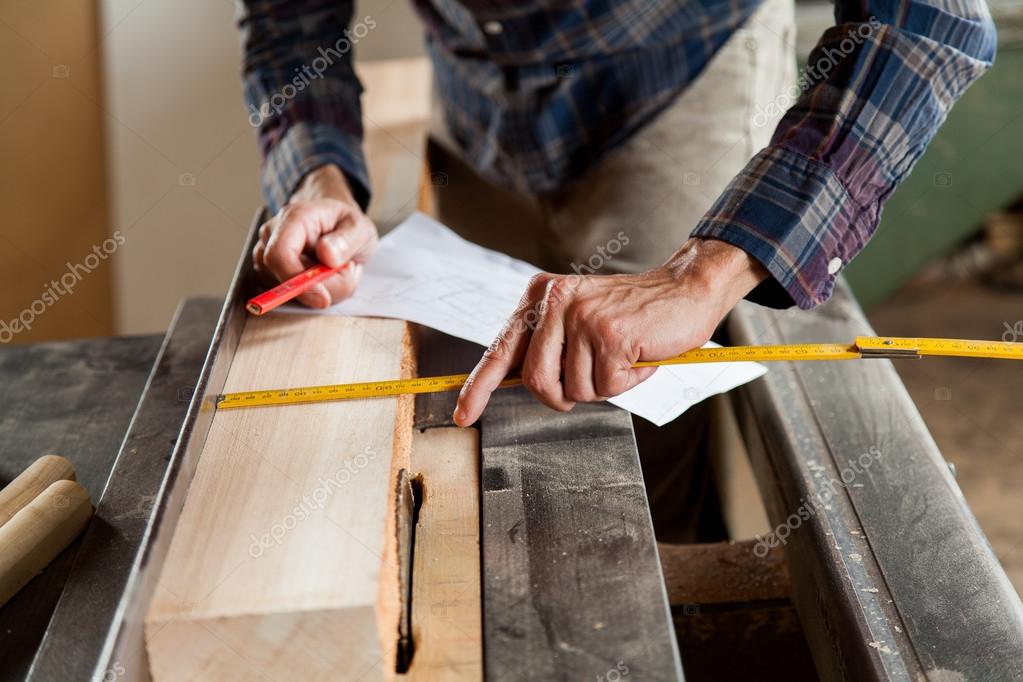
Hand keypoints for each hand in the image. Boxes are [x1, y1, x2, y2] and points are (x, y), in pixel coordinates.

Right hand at [252, 165, 376, 307]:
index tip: (324, 298)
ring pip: (290, 292)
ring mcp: (266, 255)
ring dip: (323, 289)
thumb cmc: (345, 223)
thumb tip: (326, 254)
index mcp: (294, 218)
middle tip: (349, 271)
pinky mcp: (270, 273)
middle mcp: (272, 235)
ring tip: (339, 269)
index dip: (297, 282)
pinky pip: (291, 297)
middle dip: (322, 286)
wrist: (337, 225)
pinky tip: (326, 276)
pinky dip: (314, 295)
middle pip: (285, 279)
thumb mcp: (360, 228)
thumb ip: (346, 241)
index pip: (279, 255)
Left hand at [453, 238, 767, 425]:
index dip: (479, 387)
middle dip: (563, 395)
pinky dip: (628, 382)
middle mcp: (554, 302)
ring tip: (621, 357)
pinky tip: (638, 355)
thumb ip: (547, 345)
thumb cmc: (632, 314)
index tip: (464, 414)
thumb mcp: (578, 319)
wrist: (685, 290)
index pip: (501, 350)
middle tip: (592, 380)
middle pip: (537, 381)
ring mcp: (581, 317)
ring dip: (603, 386)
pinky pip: (608, 387)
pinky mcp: (610, 334)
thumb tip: (519, 383)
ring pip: (576, 389)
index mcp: (541, 296)